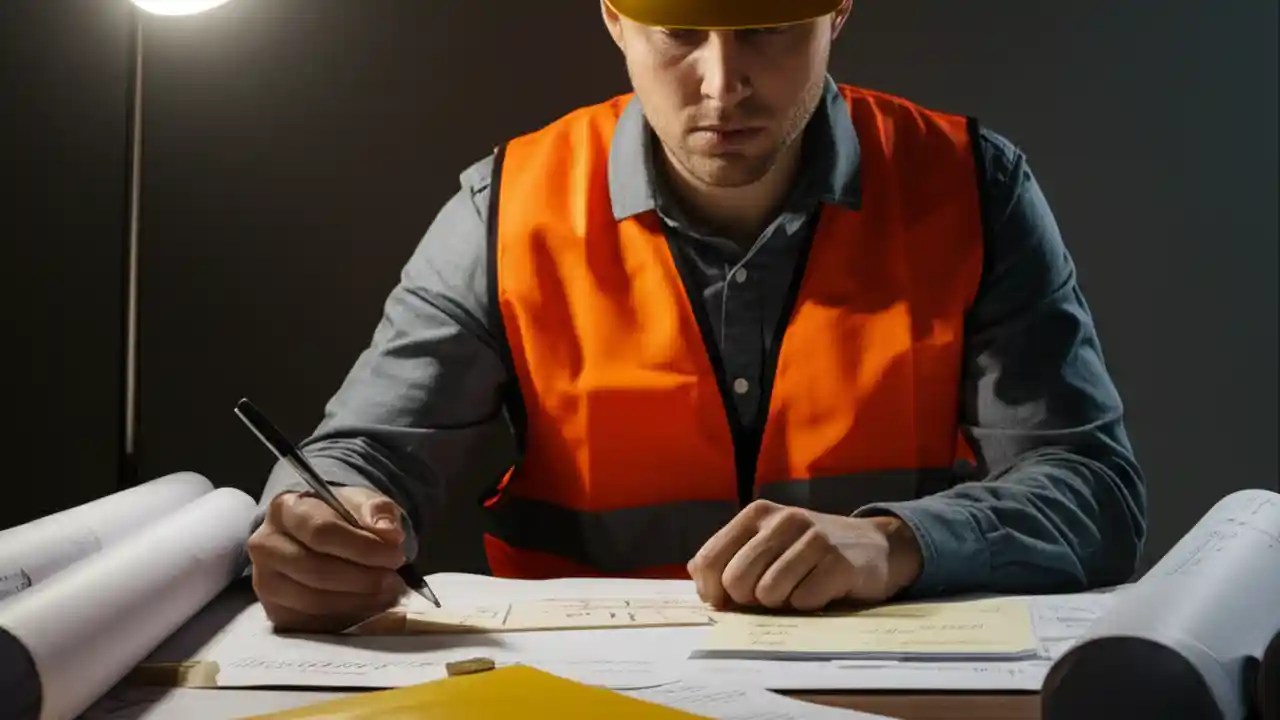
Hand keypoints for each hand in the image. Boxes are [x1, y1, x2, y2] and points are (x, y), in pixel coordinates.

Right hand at [247, 486, 408, 631]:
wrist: (323, 539)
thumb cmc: (342, 519)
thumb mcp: (363, 503)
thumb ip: (377, 511)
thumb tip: (388, 532)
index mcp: (286, 509)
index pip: (322, 532)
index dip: (363, 548)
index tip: (395, 556)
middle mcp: (266, 545)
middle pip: (315, 570)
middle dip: (362, 579)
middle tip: (394, 581)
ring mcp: (265, 582)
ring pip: (312, 601)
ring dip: (357, 601)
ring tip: (386, 595)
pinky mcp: (274, 612)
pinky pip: (311, 624)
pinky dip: (344, 618)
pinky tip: (367, 607)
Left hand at [687, 500, 922, 610]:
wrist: (873, 545)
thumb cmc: (808, 550)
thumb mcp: (767, 542)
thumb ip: (729, 555)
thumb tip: (698, 577)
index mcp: (757, 513)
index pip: (710, 559)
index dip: (711, 591)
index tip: (724, 602)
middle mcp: (784, 520)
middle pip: (736, 580)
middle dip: (747, 600)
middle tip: (767, 595)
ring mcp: (814, 539)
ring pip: (769, 592)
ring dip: (780, 603)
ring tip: (795, 591)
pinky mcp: (840, 562)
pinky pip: (804, 601)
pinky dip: (807, 605)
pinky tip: (820, 591)